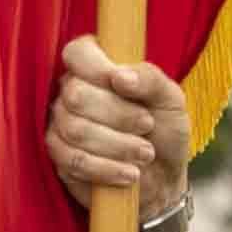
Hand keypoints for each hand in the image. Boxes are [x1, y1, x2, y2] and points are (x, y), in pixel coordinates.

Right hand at [47, 36, 191, 220]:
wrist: (162, 178)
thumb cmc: (164, 131)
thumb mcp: (171, 100)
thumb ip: (150, 79)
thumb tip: (120, 76)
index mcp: (97, 66)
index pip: (78, 53)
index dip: (97, 68)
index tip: (123, 85)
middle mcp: (72, 91)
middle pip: (76, 95)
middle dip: (118, 115)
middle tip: (147, 125)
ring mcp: (61, 125)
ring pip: (75, 130)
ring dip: (117, 145)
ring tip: (145, 153)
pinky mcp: (61, 157)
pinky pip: (73, 160)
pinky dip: (106, 168)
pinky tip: (129, 173)